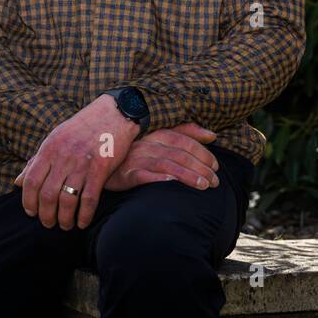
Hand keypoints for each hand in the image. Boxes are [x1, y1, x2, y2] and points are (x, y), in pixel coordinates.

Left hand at [12, 94, 138, 229]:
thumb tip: (17, 183)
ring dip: (65, 219)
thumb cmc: (81, 128)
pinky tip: (82, 223)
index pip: (31, 181)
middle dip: (46, 215)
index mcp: (49, 149)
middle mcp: (63, 157)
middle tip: (48, 224)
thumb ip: (36, 162)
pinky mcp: (101, 169)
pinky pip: (89, 199)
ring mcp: (82, 164)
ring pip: (67, 200)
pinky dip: (84, 215)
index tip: (31, 213)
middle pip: (47, 195)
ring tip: (65, 226)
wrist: (112, 114)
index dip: (28, 201)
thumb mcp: (54, 139)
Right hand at [103, 122, 221, 191]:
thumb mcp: (159, 137)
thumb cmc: (136, 151)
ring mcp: (134, 159)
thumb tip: (212, 135)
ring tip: (203, 186)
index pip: (183, 139)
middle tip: (215, 181)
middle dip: (200, 167)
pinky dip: (158, 178)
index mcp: (155, 132)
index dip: (202, 152)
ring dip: (187, 175)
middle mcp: (146, 143)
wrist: (101, 162)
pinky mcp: (124, 175)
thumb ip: (185, 132)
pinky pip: (142, 176)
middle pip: (178, 152)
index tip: (216, 166)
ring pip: (165, 164)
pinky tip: (172, 182)